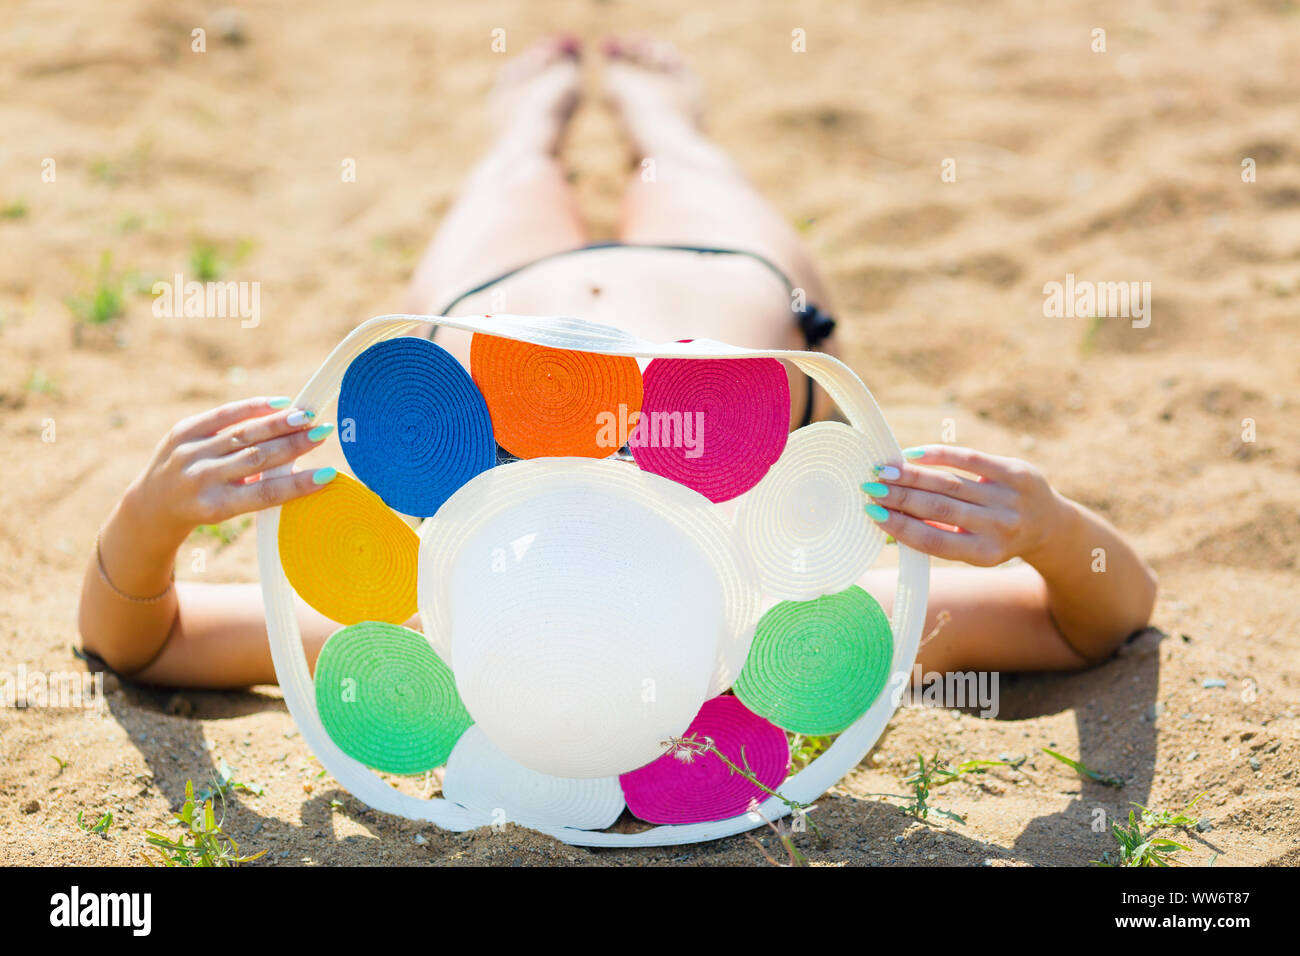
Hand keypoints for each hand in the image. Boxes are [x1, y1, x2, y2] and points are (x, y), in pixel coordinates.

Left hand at [125, 396, 336, 540]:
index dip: (298, 484)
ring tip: (307, 416)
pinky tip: (279, 403)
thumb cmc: (205, 507)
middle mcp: (200, 479)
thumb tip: (299, 465)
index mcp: (215, 506)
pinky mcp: (182, 432)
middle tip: (324, 432)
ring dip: (279, 424)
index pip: (265, 494)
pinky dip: (252, 407)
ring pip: (243, 434)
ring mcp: (190, 453)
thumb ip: (259, 489)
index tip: (328, 474)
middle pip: (257, 458)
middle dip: (294, 444)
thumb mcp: (229, 509)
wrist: (153, 504)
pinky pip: (223, 415)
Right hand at [860, 445, 1064, 566]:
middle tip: (869, 485)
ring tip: (884, 470)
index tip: (872, 511)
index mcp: (983, 553)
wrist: (1048, 525)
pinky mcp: (1016, 472)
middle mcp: (998, 527)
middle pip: (938, 508)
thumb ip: (933, 535)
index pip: (933, 539)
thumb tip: (883, 525)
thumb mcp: (970, 548)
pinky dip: (939, 455)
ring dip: (912, 475)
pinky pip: (971, 459)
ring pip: (950, 483)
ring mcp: (1009, 498)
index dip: (900, 526)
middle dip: (899, 496)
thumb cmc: (994, 538)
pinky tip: (913, 454)